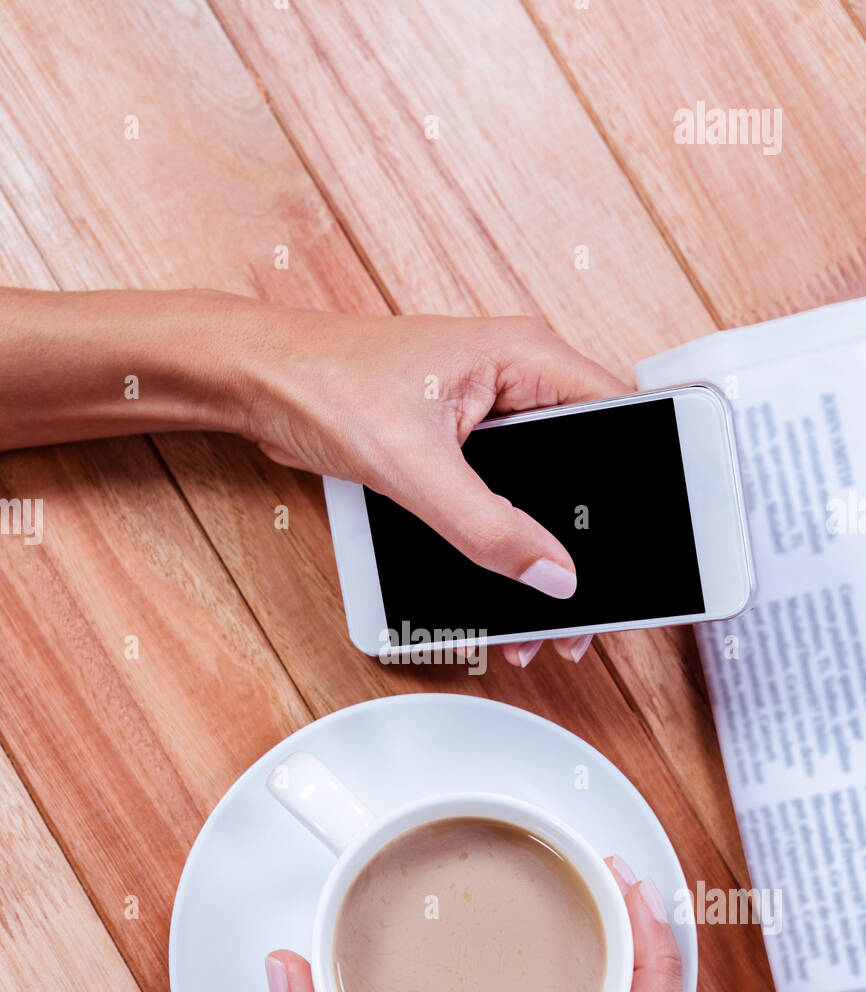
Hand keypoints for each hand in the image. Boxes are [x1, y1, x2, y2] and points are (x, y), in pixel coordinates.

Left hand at [226, 305, 627, 667]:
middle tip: (586, 595)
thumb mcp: (415, 466)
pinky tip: (506, 577)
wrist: (260, 381)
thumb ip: (488, 526)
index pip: (621, 415)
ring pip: (547, 483)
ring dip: (546, 542)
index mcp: (525, 356)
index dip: (640, 480)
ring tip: (545, 605)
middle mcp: (517, 377)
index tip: (635, 542)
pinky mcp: (461, 440)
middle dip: (588, 533)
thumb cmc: (324, 383)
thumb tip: (550, 573)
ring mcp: (490, 409)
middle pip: (589, 459)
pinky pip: (507, 492)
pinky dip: (509, 536)